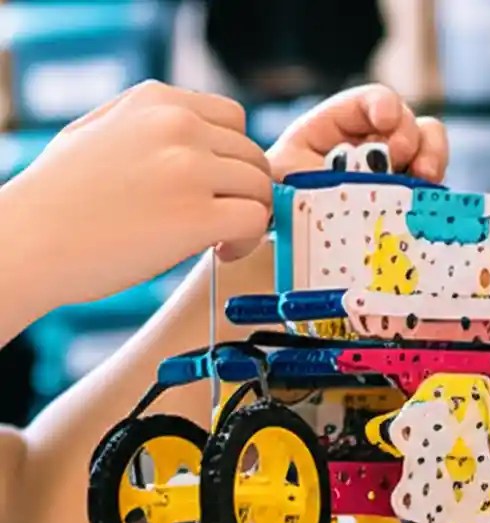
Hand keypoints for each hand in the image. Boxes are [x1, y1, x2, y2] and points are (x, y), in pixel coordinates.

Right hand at [0, 80, 272, 309]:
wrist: (26, 241)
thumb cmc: (58, 198)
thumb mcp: (100, 130)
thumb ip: (153, 125)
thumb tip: (205, 134)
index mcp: (156, 100)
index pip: (233, 119)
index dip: (233, 157)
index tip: (218, 184)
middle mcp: (178, 126)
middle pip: (253, 156)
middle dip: (242, 190)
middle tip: (219, 218)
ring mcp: (189, 169)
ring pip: (261, 188)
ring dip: (250, 217)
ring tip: (218, 238)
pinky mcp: (197, 215)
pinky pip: (256, 220)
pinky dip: (249, 240)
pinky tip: (220, 251)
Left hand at [267, 83, 448, 183]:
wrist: (287, 236)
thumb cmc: (279, 201)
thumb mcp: (277, 177)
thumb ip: (294, 171)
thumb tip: (318, 176)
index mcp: (336, 125)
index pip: (368, 101)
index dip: (382, 104)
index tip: (384, 121)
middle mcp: (372, 140)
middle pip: (406, 120)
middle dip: (409, 133)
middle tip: (401, 155)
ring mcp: (396, 167)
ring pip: (429, 145)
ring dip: (432, 156)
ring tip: (425, 177)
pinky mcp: (410, 196)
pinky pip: (433, 185)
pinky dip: (435, 189)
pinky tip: (427, 200)